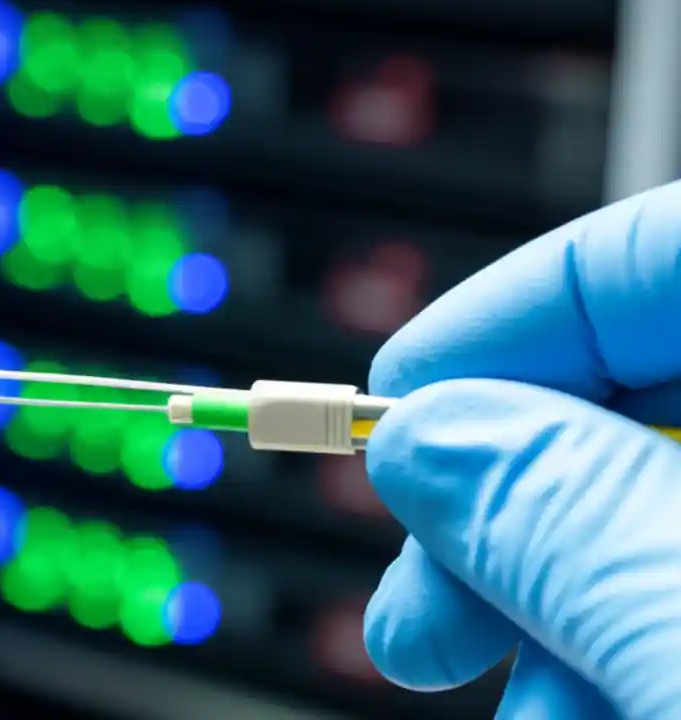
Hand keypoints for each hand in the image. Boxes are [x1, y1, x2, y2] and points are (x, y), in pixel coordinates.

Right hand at [362, 181, 680, 716]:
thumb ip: (564, 515)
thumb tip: (427, 441)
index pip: (650, 256)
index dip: (497, 323)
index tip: (381, 416)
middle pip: (633, 396)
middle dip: (497, 500)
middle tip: (418, 594)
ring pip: (645, 512)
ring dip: (533, 596)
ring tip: (479, 680)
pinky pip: (676, 593)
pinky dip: (606, 651)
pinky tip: (566, 704)